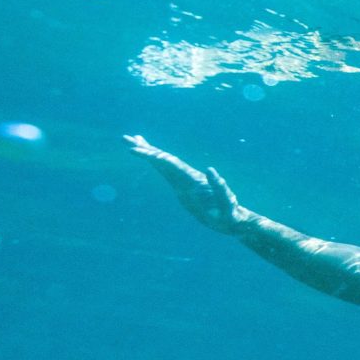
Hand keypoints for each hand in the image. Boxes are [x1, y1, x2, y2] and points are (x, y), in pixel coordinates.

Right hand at [127, 135, 242, 232]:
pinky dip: (158, 164)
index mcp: (193, 178)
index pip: (169, 163)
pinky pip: (167, 173)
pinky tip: (151, 159)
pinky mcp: (184, 189)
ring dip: (149, 152)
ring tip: (133, 141)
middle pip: (164, 159)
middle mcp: (188, 177)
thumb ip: (219, 186)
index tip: (135, 150)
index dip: (152, 155)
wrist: (234, 221)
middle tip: (126, 138)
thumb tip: (210, 169)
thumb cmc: (230, 213)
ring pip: (164, 164)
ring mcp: (185, 182)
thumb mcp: (225, 201)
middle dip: (145, 149)